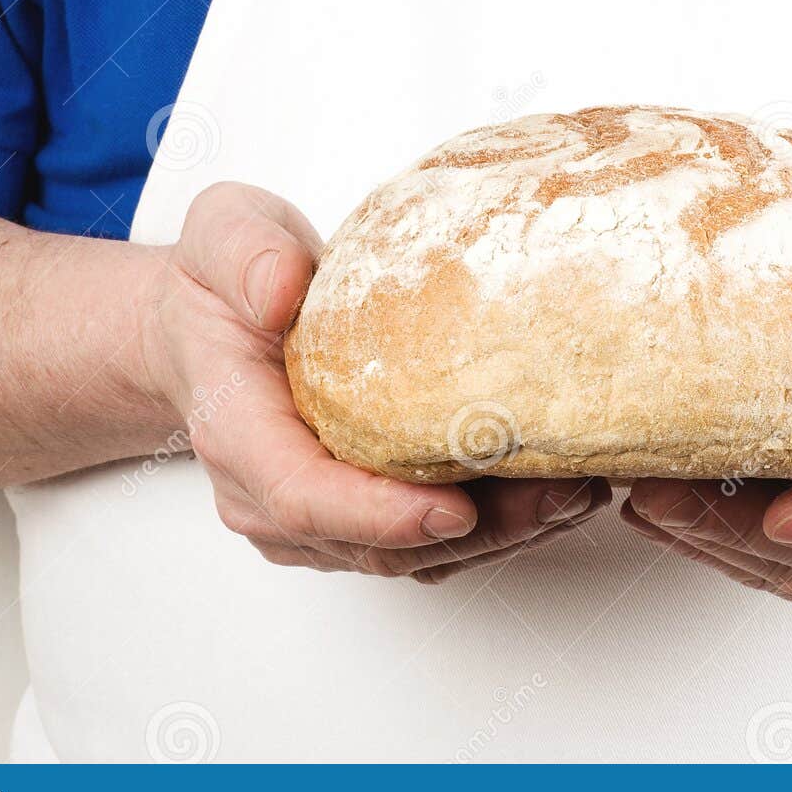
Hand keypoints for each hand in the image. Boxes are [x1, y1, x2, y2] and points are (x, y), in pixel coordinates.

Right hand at [139, 181, 608, 580]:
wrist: (210, 330)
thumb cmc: (219, 289)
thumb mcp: (221, 235)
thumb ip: (245, 255)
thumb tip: (281, 287)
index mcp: (239, 432)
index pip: (302, 496)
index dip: (378, 513)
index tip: (455, 508)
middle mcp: (273, 498)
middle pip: (378, 543)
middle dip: (478, 530)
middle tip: (565, 490)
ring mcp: (318, 521)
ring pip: (414, 555)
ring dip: (503, 534)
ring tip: (581, 488)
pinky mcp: (361, 520)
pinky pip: (430, 544)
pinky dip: (498, 527)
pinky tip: (558, 489)